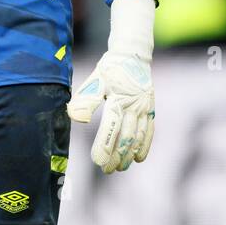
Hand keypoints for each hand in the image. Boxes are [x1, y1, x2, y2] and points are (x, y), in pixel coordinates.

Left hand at [67, 52, 153, 172]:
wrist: (133, 54)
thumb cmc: (110, 69)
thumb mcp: (96, 80)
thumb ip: (86, 99)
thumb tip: (75, 117)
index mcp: (118, 98)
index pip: (111, 127)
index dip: (104, 145)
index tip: (97, 161)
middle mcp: (134, 105)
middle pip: (126, 136)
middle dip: (116, 155)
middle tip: (107, 170)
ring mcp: (144, 108)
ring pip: (138, 136)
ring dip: (129, 154)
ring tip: (121, 168)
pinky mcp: (150, 109)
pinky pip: (149, 130)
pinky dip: (144, 145)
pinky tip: (139, 158)